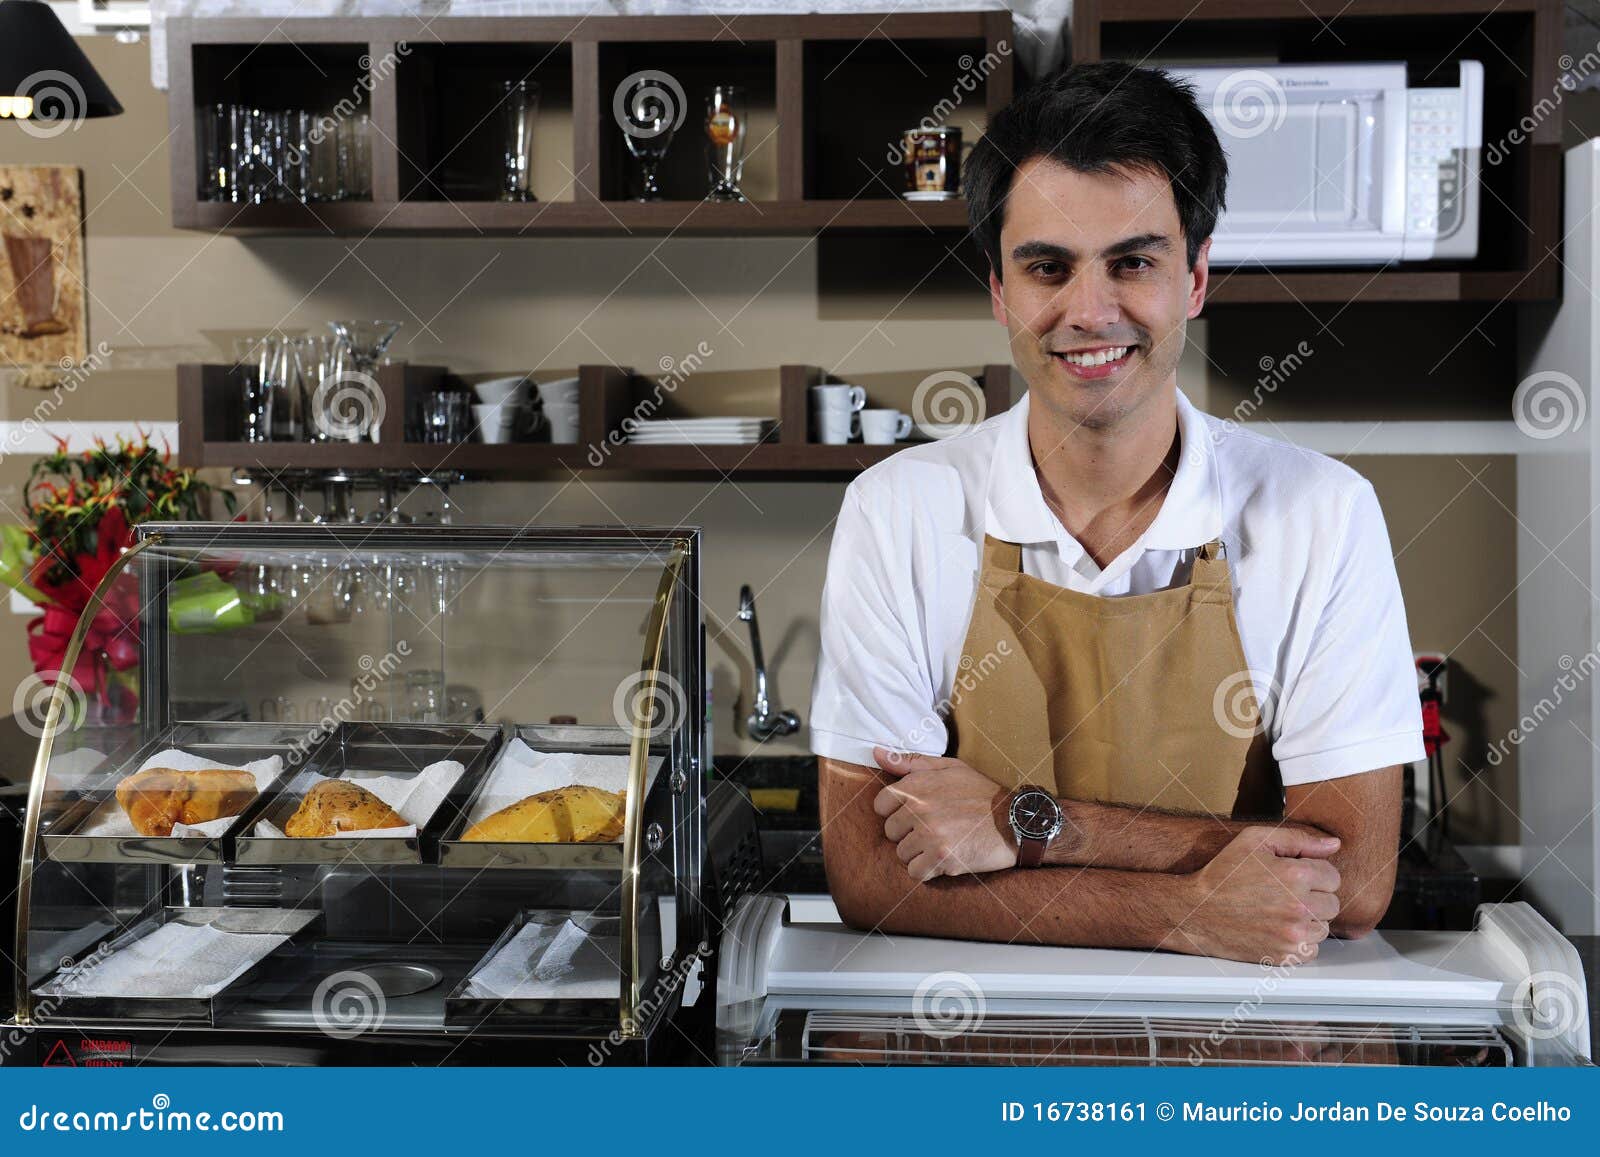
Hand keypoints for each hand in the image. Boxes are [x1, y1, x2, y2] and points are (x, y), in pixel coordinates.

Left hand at [871, 747, 1016, 880]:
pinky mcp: (942, 857)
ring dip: (919, 854)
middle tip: (935, 831)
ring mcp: (930, 833)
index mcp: (918, 785)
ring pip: (902, 854)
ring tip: (944, 844)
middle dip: (909, 834)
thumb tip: (876, 752)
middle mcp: (920, 808)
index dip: (897, 812)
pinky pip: (916, 872)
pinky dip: (929, 871)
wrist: (1017, 821)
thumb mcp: (949, 768)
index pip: (881, 805)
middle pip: (891, 832)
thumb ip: (910, 762)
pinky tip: (946, 859)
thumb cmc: (982, 794)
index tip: (916, 815)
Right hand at [1172, 826, 1341, 964]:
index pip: (1333, 876)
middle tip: (1285, 893)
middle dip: (1314, 897)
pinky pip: (1312, 950)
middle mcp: (1298, 907)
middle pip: (1333, 903)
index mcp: (1295, 876)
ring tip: (1280, 910)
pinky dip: (1300, 941)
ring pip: (1324, 927)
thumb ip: (1298, 838)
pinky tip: (1278, 928)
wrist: (1198, 912)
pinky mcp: (1286, 955)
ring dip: (1309, 920)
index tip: (1292, 876)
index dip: (1313, 873)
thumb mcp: (1254, 841)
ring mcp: (1293, 934)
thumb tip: (1333, 844)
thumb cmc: (1223, 874)